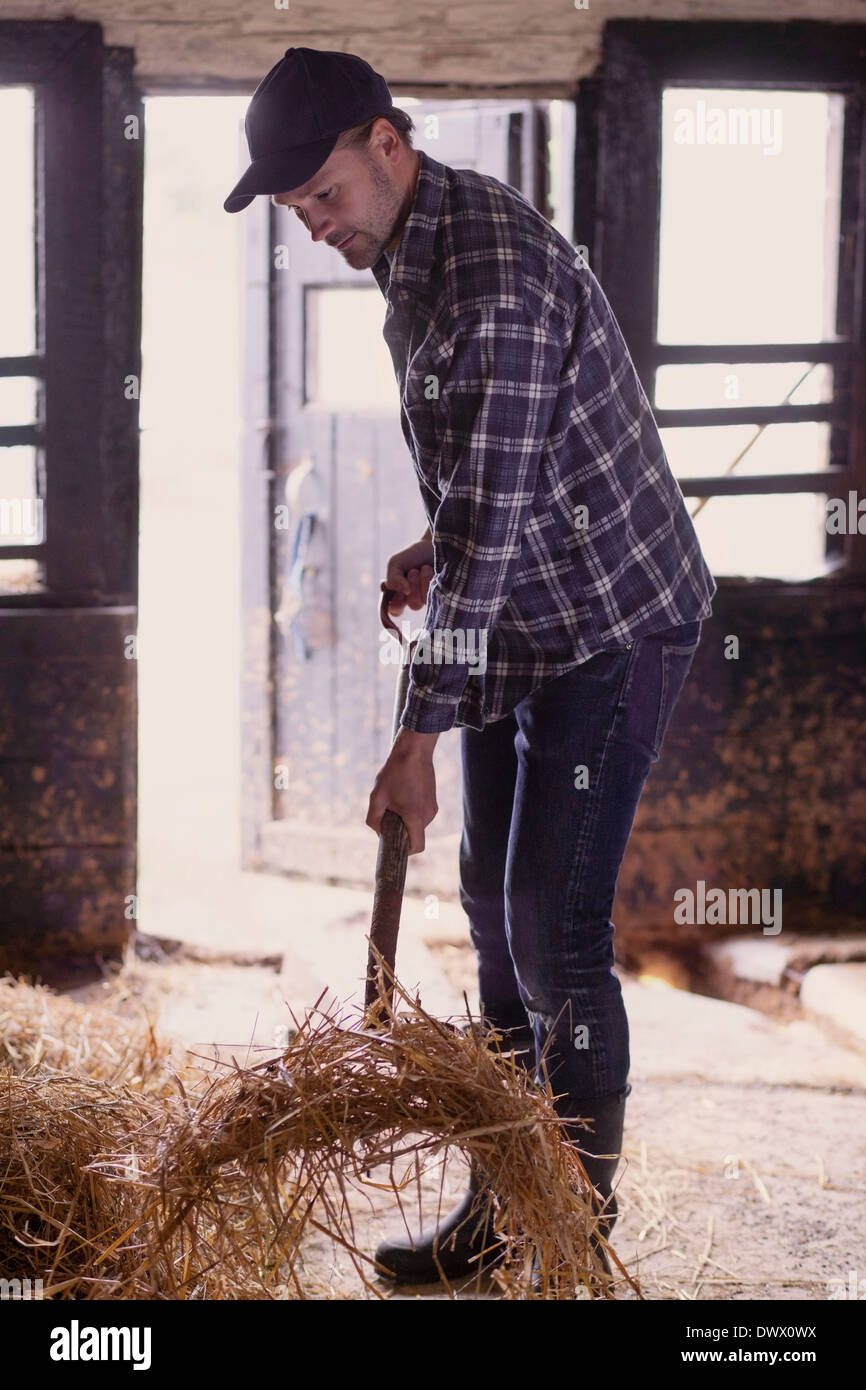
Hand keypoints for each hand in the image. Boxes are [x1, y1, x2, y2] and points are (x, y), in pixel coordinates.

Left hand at [366, 731, 438, 854]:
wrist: (413, 750)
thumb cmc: (394, 773)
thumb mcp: (377, 797)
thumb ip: (374, 820)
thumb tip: (378, 832)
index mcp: (415, 817)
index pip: (417, 847)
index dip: (405, 852)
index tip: (393, 844)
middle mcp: (428, 815)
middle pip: (414, 834)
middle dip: (400, 830)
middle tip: (387, 814)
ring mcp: (432, 807)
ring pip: (416, 823)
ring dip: (404, 818)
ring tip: (394, 799)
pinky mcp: (432, 800)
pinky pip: (420, 813)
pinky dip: (410, 810)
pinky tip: (402, 793)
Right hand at [383, 535, 434, 621]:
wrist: (434, 544)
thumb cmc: (414, 555)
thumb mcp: (396, 563)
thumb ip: (392, 579)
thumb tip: (405, 592)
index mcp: (401, 595)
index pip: (395, 610)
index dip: (397, 604)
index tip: (400, 590)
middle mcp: (416, 599)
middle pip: (414, 605)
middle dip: (413, 586)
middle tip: (413, 571)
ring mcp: (431, 598)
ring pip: (428, 600)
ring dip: (423, 582)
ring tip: (425, 568)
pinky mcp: (444, 595)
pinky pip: (437, 595)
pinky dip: (432, 582)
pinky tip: (433, 572)